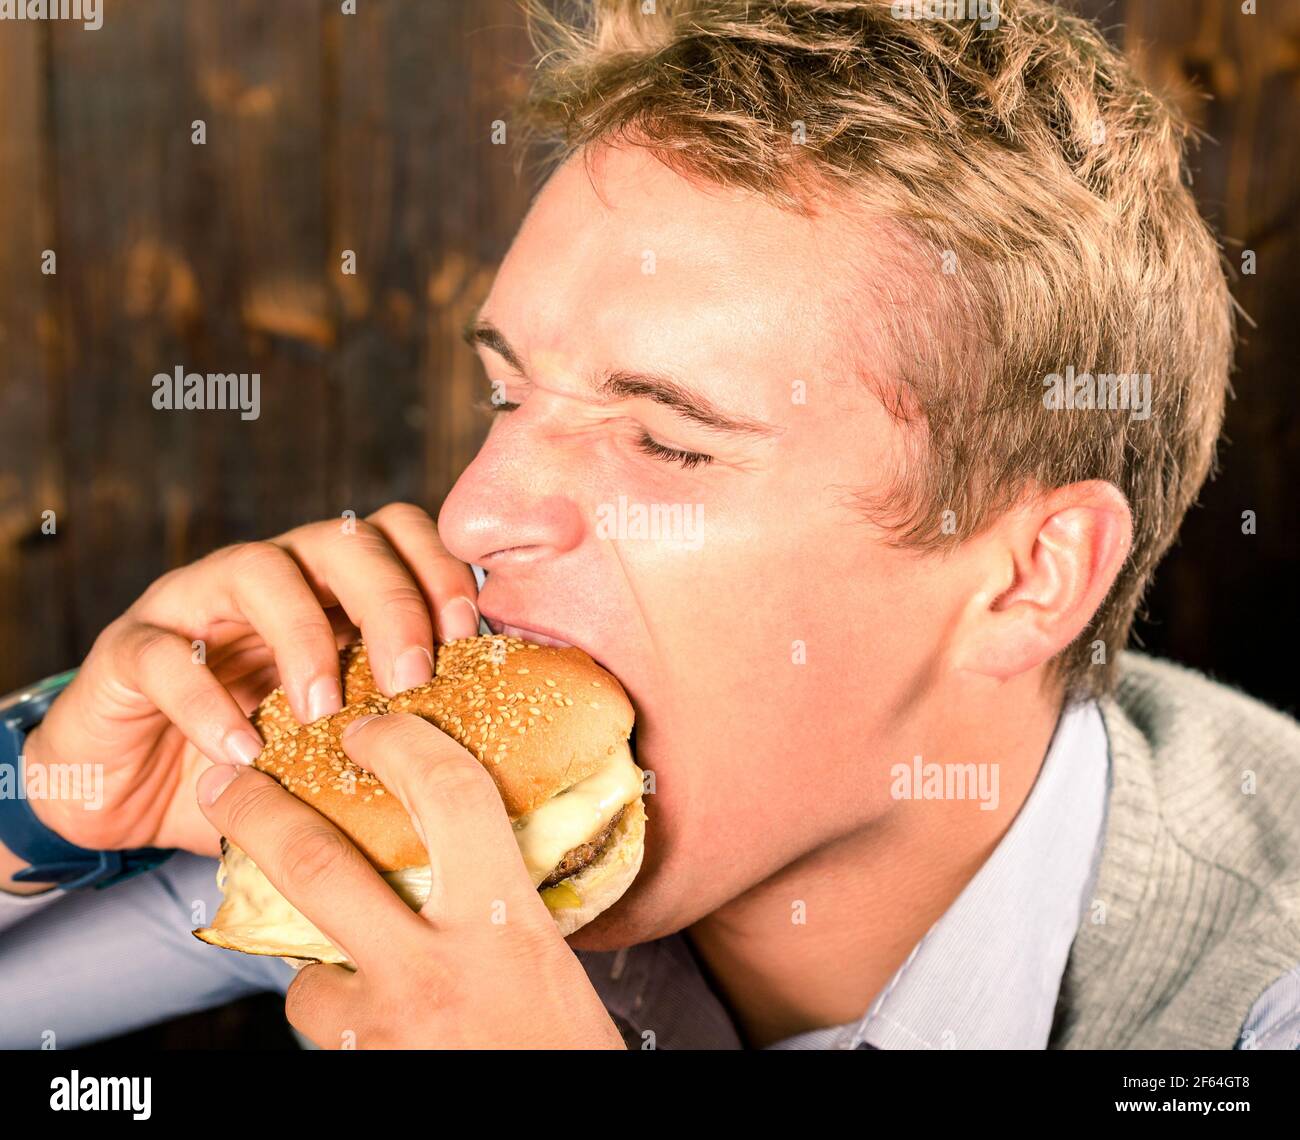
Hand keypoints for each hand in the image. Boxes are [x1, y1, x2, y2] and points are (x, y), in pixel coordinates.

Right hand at [21, 503, 479, 858]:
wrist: (129, 795)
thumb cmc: (255, 763)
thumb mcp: (335, 747)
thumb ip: (394, 733)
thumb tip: (487, 758)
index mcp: (329, 588)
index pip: (397, 534)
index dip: (439, 570)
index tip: (467, 636)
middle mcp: (270, 577)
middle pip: (343, 540)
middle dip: (390, 602)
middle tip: (409, 680)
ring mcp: (196, 602)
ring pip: (257, 570)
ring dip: (304, 638)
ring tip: (323, 713)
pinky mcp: (130, 648)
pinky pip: (168, 654)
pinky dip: (208, 702)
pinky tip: (243, 754)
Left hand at [195, 712, 625, 1049]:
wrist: (555, 1137)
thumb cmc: (569, 1055)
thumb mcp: (553, 965)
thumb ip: (509, 911)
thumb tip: (481, 868)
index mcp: (504, 925)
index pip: (449, 796)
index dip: (403, 744)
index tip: (374, 729)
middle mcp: (434, 970)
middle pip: (319, 867)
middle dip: (258, 814)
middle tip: (224, 784)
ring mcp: (385, 1027)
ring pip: (306, 972)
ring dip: (317, 958)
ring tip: (346, 960)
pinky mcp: (360, 1067)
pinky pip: (324, 1027)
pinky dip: (337, 1012)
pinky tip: (370, 1019)